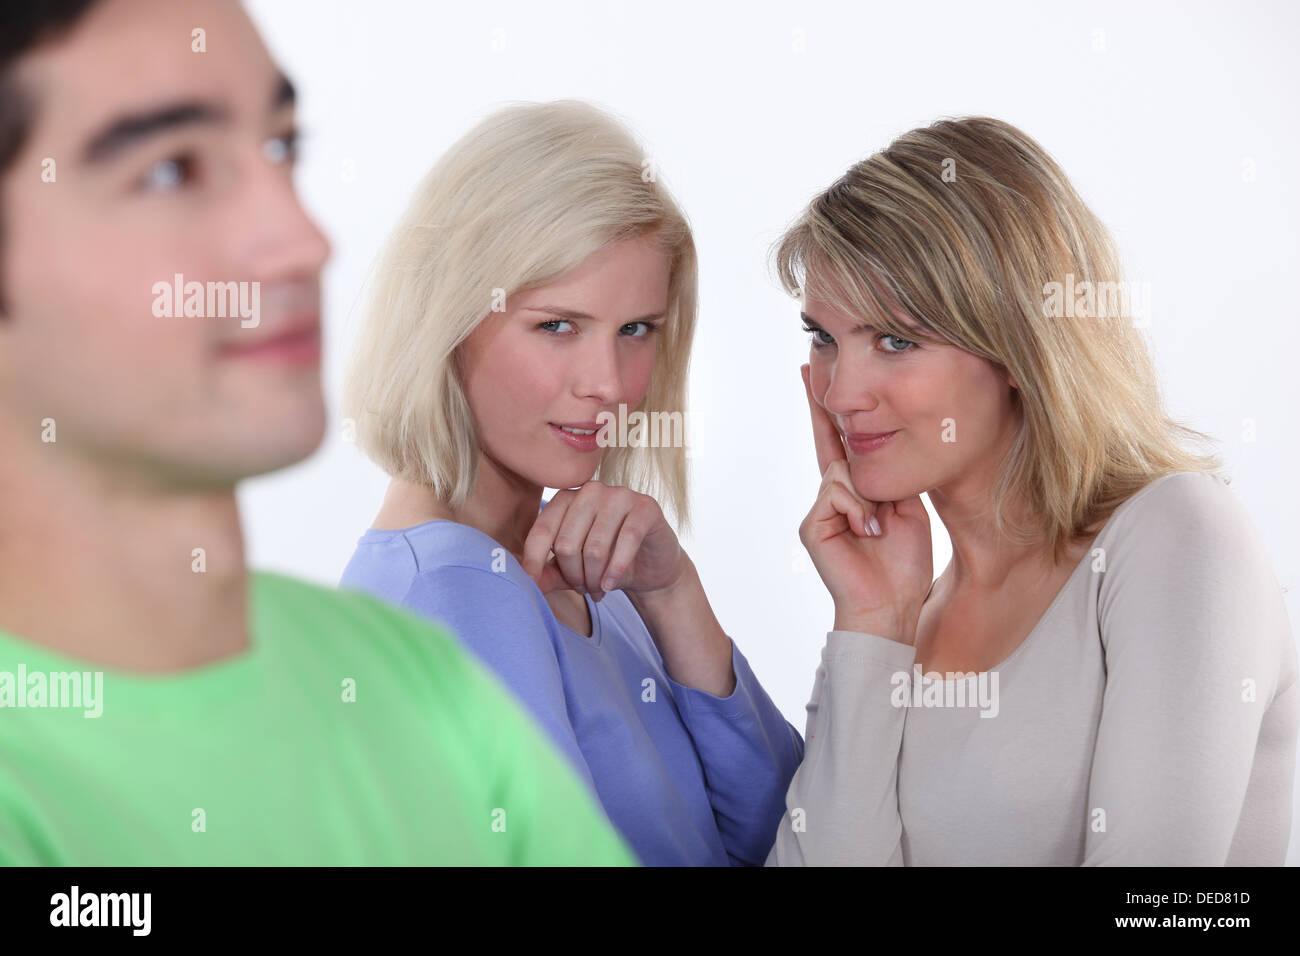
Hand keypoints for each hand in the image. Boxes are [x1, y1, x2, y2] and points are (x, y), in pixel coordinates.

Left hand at [522, 481, 684, 601]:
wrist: (651, 566)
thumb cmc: (608, 562)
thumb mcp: (573, 570)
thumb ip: (548, 572)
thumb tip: (525, 583)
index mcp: (567, 498)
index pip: (542, 529)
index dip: (533, 561)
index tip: (530, 586)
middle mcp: (591, 491)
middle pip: (567, 543)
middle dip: (573, 576)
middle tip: (583, 589)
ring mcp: (620, 495)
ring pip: (595, 547)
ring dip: (595, 578)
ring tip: (598, 589)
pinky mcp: (646, 507)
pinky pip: (626, 542)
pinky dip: (616, 570)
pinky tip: (611, 585)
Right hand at [799, 363, 932, 641]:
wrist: (889, 605)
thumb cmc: (903, 564)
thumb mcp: (906, 509)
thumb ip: (889, 479)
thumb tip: (876, 448)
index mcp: (858, 492)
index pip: (841, 444)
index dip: (830, 413)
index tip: (817, 378)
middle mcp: (834, 497)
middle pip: (831, 445)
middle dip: (822, 409)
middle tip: (807, 367)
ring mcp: (820, 510)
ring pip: (840, 470)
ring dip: (868, 496)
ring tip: (880, 524)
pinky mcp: (812, 525)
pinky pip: (835, 492)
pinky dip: (858, 508)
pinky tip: (869, 530)